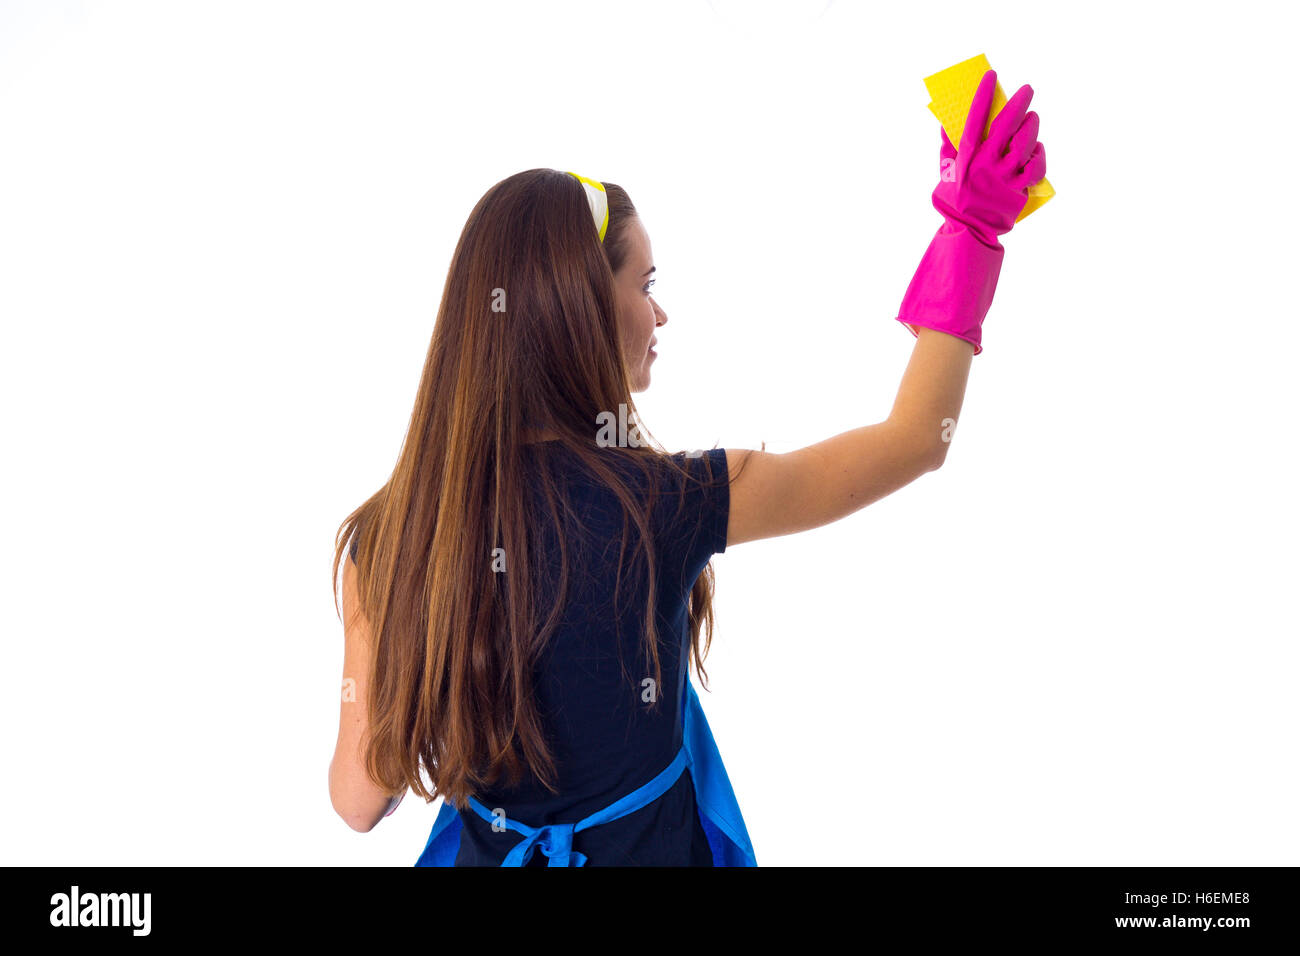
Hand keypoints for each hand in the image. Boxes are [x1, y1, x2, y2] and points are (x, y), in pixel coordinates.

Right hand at [932, 70, 1045, 247]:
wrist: (970, 232)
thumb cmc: (955, 202)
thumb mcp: (945, 174)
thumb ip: (947, 148)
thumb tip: (946, 123)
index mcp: (965, 159)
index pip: (974, 120)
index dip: (983, 96)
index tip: (992, 76)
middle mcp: (985, 165)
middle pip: (1006, 126)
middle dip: (1018, 103)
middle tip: (1027, 90)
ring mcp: (1004, 177)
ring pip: (1025, 143)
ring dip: (1032, 126)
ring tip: (1032, 118)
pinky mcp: (1019, 190)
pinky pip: (1036, 166)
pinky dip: (1039, 155)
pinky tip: (1037, 149)